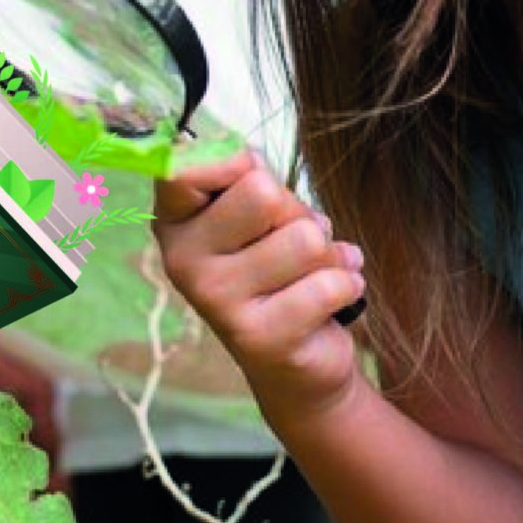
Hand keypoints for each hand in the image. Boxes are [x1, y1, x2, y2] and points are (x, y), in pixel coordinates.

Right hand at [154, 152, 366, 420]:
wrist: (295, 363)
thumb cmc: (278, 267)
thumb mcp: (259, 214)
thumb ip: (249, 177)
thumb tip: (249, 159)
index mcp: (176, 221)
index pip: (186, 166)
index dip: (236, 163)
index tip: (253, 184)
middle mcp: (183, 260)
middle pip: (263, 192)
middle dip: (298, 213)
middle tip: (294, 241)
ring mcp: (217, 302)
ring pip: (305, 239)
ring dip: (328, 253)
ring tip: (315, 272)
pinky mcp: (260, 339)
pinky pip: (329, 284)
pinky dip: (346, 284)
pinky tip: (331, 300)